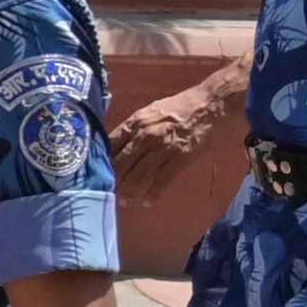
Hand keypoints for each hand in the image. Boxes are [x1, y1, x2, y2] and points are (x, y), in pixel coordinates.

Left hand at [107, 80, 235, 199]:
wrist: (211, 104)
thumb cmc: (180, 107)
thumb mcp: (150, 112)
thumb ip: (133, 128)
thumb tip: (116, 144)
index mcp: (135, 123)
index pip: (110, 145)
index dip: (100, 160)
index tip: (94, 172)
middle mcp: (145, 136)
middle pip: (121, 163)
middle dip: (112, 180)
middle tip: (105, 193)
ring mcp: (163, 148)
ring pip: (139, 175)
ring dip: (129, 191)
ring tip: (123, 202)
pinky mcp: (180, 158)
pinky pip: (163, 180)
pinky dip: (154, 193)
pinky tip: (147, 202)